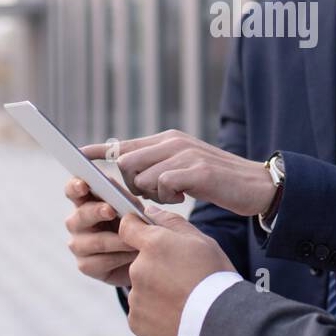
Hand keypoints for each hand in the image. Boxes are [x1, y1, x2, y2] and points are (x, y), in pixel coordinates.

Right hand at [63, 177, 137, 286]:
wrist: (144, 259)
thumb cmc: (135, 226)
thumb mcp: (132, 209)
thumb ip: (122, 197)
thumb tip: (112, 184)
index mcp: (86, 202)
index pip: (73, 191)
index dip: (75, 186)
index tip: (83, 185)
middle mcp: (77, 222)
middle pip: (81, 215)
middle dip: (96, 212)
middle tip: (110, 210)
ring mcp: (78, 244)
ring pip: (94, 241)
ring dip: (117, 240)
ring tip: (135, 241)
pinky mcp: (85, 265)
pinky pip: (100, 261)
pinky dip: (120, 257)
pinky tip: (133, 256)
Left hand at [81, 131, 276, 215]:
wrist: (257, 185)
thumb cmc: (219, 181)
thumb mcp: (185, 167)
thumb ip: (159, 165)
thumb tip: (129, 172)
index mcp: (168, 139)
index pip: (124, 144)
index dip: (99, 150)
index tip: (78, 155)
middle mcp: (173, 141)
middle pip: (126, 162)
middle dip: (130, 186)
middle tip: (153, 196)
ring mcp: (184, 154)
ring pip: (141, 175)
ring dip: (151, 194)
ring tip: (174, 195)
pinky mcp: (196, 170)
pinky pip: (163, 184)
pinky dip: (168, 196)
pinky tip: (185, 197)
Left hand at [118, 206, 236, 335]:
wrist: (221, 326)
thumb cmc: (216, 279)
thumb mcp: (203, 242)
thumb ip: (171, 223)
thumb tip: (149, 212)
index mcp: (154, 245)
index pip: (127, 227)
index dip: (137, 229)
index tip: (148, 236)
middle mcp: (138, 269)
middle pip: (139, 261)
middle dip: (155, 265)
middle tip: (182, 277)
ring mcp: (135, 297)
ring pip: (142, 287)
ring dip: (156, 290)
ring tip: (183, 299)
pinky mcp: (136, 321)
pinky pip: (142, 311)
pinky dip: (155, 312)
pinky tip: (177, 314)